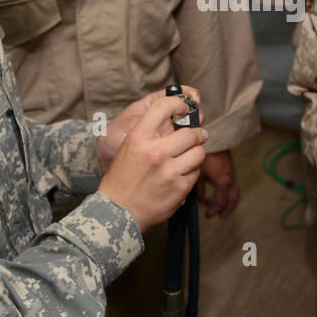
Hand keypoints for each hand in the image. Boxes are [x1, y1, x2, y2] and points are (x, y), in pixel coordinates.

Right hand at [99, 95, 206, 233]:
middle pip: (190, 133)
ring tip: (190, 156)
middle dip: (197, 134)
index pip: (163, 107)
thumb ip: (150, 133)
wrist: (118, 212)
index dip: (178, 104)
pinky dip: (192, 172)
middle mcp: (155, 152)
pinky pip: (196, 173)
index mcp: (138, 138)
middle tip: (198, 136)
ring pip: (198, 153)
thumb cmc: (122, 178)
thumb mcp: (129, 148)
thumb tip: (178, 119)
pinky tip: (181, 175)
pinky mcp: (180, 188)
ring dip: (196, 153)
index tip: (185, 109)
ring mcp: (169, 171)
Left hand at [197, 150, 239, 218]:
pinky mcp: (229, 167)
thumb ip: (197, 188)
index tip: (207, 214)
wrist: (212, 135)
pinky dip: (224, 191)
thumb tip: (196, 200)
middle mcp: (230, 178)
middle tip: (219, 216)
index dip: (214, 209)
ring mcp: (231, 172)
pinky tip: (213, 191)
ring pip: (233, 191)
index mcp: (223, 180)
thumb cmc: (204, 153)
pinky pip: (230, 184)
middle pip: (233, 198)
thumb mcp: (197, 172)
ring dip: (226, 200)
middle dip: (226, 208)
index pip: (221, 201)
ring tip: (215, 205)